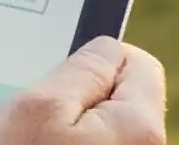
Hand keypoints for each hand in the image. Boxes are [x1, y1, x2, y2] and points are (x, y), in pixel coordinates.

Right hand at [0, 37, 166, 144]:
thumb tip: (108, 47)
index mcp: (140, 129)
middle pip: (123, 101)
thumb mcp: (38, 106)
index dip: (96, 62)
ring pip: (103, 131)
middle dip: (80, 100)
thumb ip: (82, 68)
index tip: (61, 82)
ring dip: (69, 131)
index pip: (138, 64)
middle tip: (41, 120)